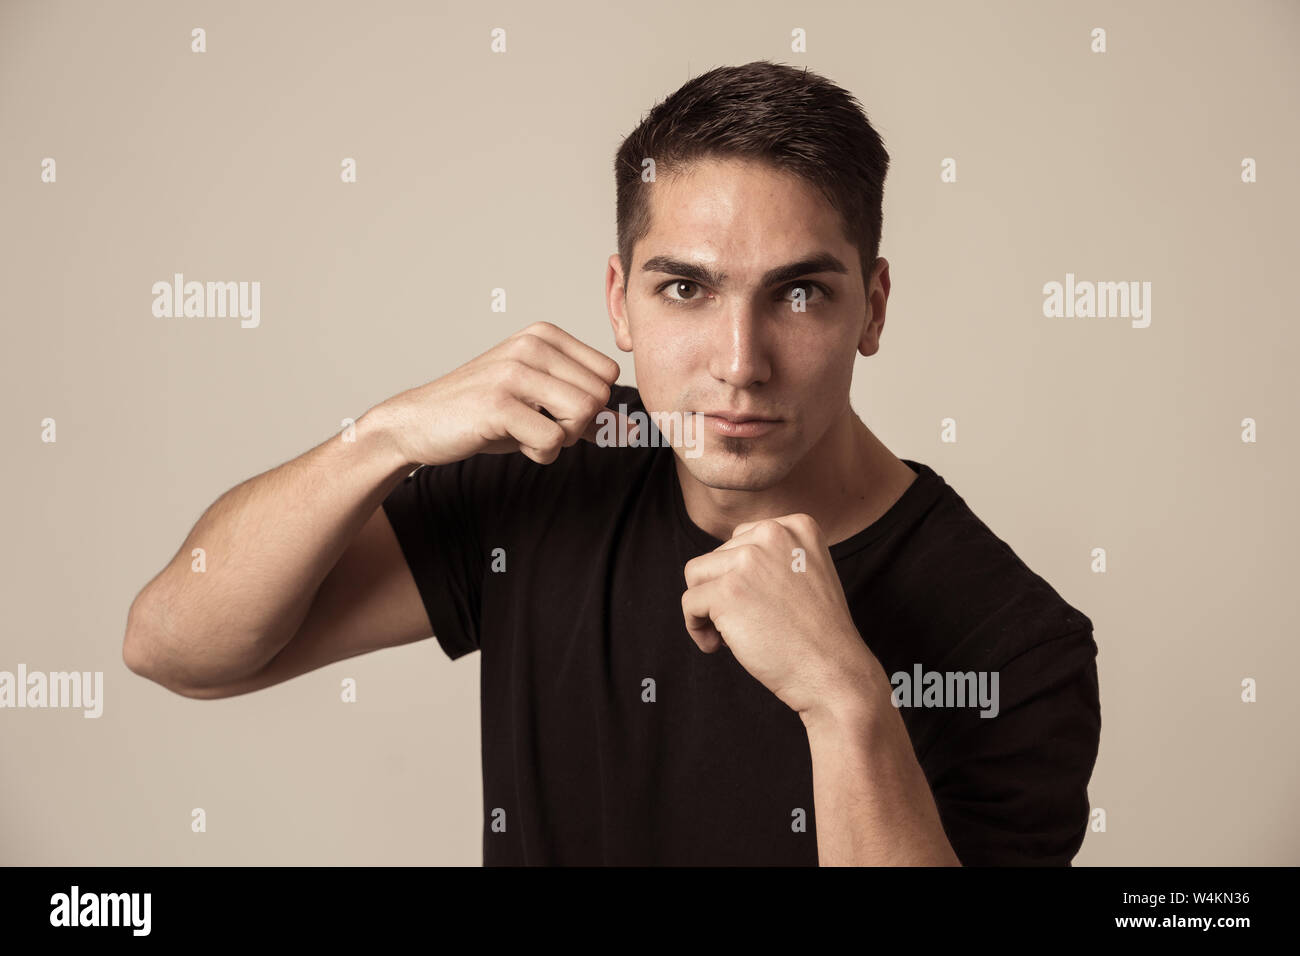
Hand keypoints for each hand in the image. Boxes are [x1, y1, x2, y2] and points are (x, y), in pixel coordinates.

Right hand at [377, 321, 635, 466]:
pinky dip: (541, 454)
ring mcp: (514, 371)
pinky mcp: (499, 403)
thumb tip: (633, 429)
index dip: (590, 405)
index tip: (554, 411)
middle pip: (600, 397)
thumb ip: (586, 413)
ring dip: (562, 439)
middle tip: (540, 427)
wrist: (419, 423)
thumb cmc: (483, 413)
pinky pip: (554, 440)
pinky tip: (515, 442)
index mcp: (544, 336)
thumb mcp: (539, 404)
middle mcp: (531, 345)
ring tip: (529, 433)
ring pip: (584, 415)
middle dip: (577, 425)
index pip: (608, 375)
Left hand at [681, 513, 882, 720]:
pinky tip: (720, 646)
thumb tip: (724, 562)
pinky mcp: (727, 591)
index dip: (740, 577)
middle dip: (723, 592)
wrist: (833, 671)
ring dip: (706, 607)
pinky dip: (696, 628)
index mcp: (796, 526)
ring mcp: (748, 560)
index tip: (758, 604)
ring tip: (730, 634)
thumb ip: (772, 557)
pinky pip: (689, 603)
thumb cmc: (818, 633)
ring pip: (696, 575)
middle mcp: (772, 533)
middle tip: (751, 624)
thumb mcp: (807, 573)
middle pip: (716, 557)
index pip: (740, 540)